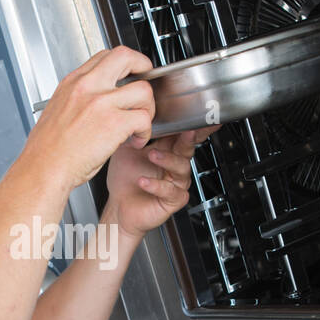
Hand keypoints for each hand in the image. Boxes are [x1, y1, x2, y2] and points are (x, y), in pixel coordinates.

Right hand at [20, 47, 155, 190]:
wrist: (43, 168)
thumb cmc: (47, 150)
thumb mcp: (56, 111)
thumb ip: (77, 100)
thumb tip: (93, 104)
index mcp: (72, 83)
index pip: (104, 57)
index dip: (123, 64)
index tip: (129, 73)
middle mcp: (87, 87)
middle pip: (126, 57)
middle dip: (143, 66)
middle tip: (146, 81)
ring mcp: (101, 103)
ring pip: (144, 89)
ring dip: (148, 108)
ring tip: (140, 123)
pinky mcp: (114, 123)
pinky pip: (144, 118)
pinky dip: (145, 132)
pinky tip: (135, 141)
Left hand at [103, 125, 220, 239]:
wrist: (118, 206)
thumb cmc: (124, 180)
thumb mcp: (128, 150)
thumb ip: (137, 133)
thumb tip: (138, 113)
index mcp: (167, 151)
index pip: (182, 135)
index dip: (193, 126)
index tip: (200, 117)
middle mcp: (174, 166)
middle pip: (188, 148)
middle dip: (189, 139)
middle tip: (187, 132)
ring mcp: (176, 183)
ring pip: (181, 168)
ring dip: (167, 160)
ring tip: (152, 155)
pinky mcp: (173, 200)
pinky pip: (171, 191)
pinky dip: (156, 185)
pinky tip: (143, 181)